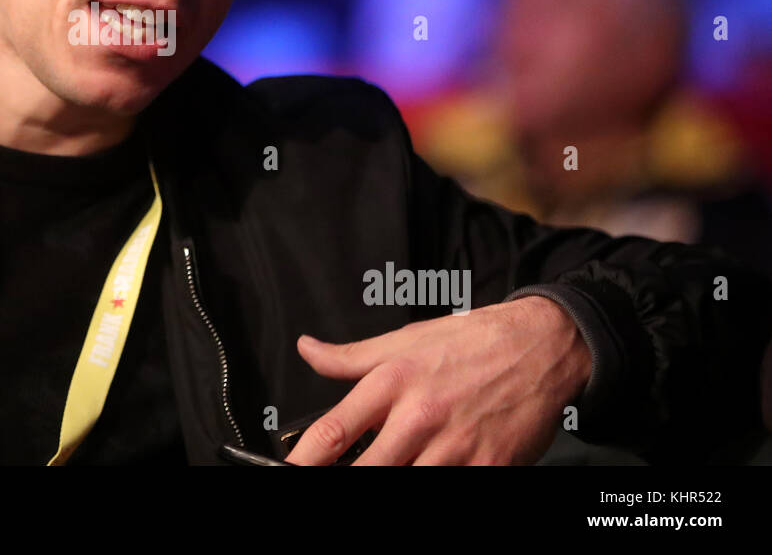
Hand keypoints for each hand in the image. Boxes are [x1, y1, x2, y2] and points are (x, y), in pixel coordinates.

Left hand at [285, 296, 591, 464]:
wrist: (540, 346)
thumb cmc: (469, 342)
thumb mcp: (402, 340)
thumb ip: (350, 356)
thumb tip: (307, 349)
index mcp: (392, 382)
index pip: (333, 430)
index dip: (304, 460)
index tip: (289, 470)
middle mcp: (419, 417)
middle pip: (366, 470)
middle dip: (346, 481)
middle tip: (334, 480)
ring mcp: (455, 447)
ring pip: (408, 484)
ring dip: (394, 481)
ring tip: (391, 470)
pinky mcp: (489, 468)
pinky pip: (454, 489)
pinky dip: (438, 486)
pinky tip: (430, 473)